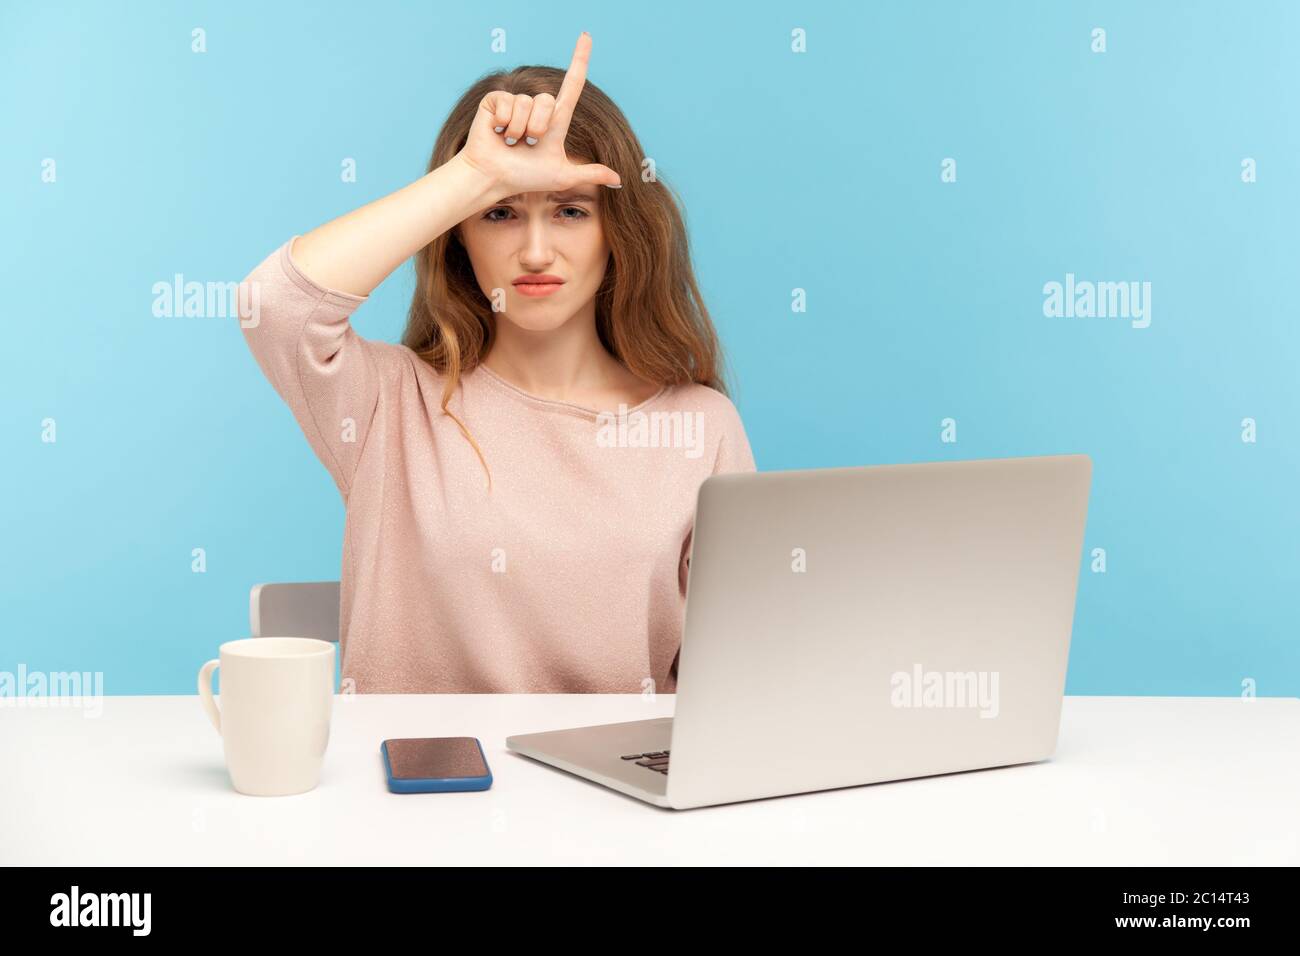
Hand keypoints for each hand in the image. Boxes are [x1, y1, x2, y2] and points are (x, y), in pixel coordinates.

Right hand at [457, 32, 622, 196]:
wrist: (495, 178)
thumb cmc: (525, 178)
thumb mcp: (563, 177)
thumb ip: (590, 174)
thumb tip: (618, 179)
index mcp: (554, 121)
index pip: (572, 86)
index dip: (580, 60)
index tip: (586, 36)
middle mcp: (536, 108)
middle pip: (548, 100)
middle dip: (538, 126)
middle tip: (527, 144)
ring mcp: (515, 103)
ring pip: (527, 103)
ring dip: (520, 129)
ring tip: (511, 141)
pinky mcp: (495, 100)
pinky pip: (508, 102)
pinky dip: (504, 123)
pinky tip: (498, 132)